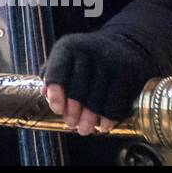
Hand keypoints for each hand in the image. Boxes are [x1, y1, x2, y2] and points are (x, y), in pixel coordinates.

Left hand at [42, 31, 156, 135]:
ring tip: (85, 129)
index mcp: (68, 47)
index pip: (58, 71)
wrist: (125, 43)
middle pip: (78, 89)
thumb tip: (44, 94)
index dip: (56, 93)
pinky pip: (116, 101)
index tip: (57, 109)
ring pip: (97, 98)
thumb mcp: (67, 57)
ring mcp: (109, 61)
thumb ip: (53, 73)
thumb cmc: (88, 55)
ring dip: (90, 119)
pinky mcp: (127, 72)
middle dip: (73, 112)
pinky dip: (109, 117)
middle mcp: (88, 51)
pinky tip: (104, 125)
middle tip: (72, 125)